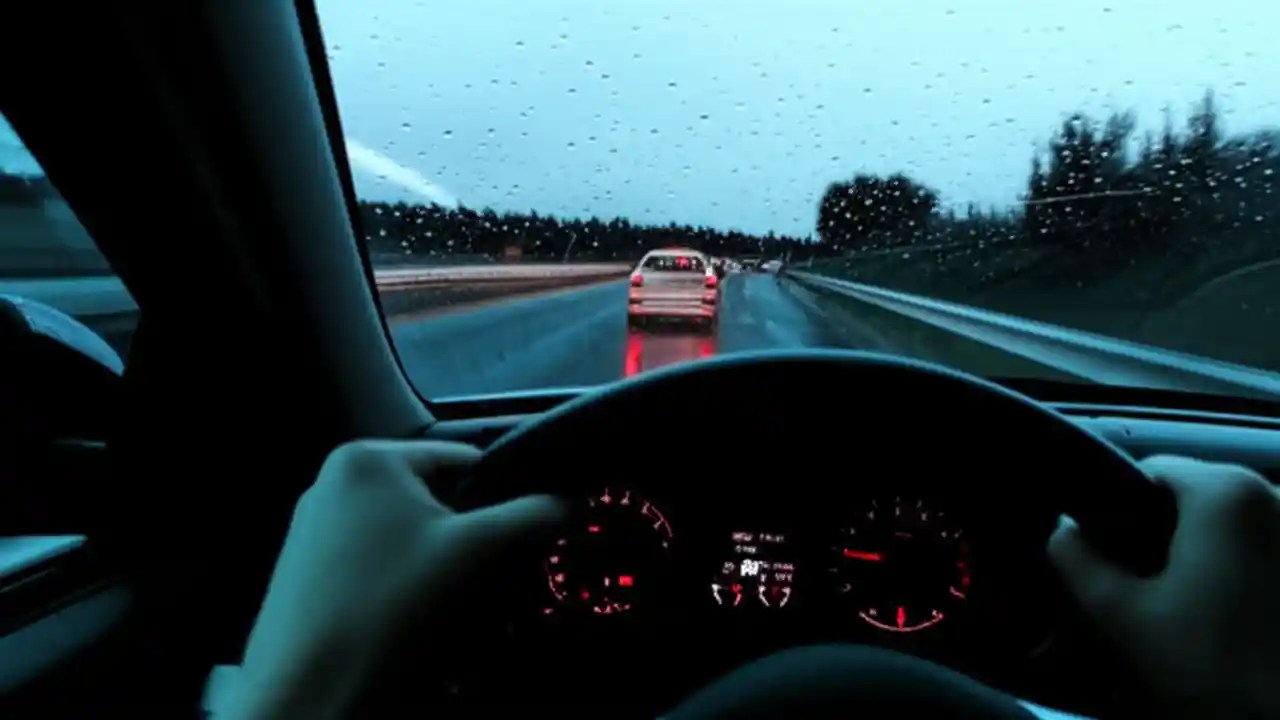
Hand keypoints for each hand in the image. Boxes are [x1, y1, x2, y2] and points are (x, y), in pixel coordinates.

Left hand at [223, 440, 564, 718]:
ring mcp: (311, 526)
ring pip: (404, 535)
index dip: (501, 495)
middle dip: (465, 537)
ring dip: (436, 565)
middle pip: (432, 500)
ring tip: (447, 603)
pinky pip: (374, 562)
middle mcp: (332, 481)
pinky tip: (411, 617)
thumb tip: (567, 501)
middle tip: (484, 575)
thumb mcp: (474, 551)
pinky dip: (401, 583)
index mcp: (366, 458)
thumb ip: (528, 516)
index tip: (521, 533)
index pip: (462, 459)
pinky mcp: (304, 569)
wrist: (310, 687)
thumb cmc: (388, 603)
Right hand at [1050, 455, 1279, 718]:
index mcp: (1226, 491)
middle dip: (1154, 543)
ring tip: (1176, 621)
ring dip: (1193, 566)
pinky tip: (1217, 628)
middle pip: (1189, 503)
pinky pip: (1257, 560)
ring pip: (1224, 534)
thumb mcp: (1118, 617)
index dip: (1111, 515)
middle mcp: (1274, 496)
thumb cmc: (1210, 669)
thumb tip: (1062, 534)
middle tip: (1134, 600)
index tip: (1101, 565)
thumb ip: (1075, 560)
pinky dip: (1231, 582)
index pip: (1146, 473)